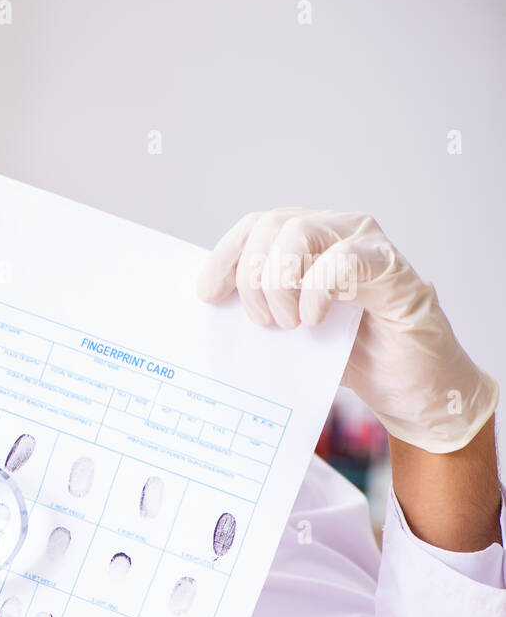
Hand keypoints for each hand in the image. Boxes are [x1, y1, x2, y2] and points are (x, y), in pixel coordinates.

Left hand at [196, 207, 497, 452]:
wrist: (410, 392)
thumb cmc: (350, 358)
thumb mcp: (288, 331)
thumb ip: (258, 307)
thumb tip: (205, 306)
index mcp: (309, 243)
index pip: (255, 226)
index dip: (225, 256)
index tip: (208, 295)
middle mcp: (339, 231)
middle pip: (272, 224)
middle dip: (252, 276)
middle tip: (263, 323)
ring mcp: (369, 246)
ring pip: (300, 232)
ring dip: (280, 282)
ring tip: (290, 324)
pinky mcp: (396, 273)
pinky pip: (344, 260)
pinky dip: (317, 290)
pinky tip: (314, 321)